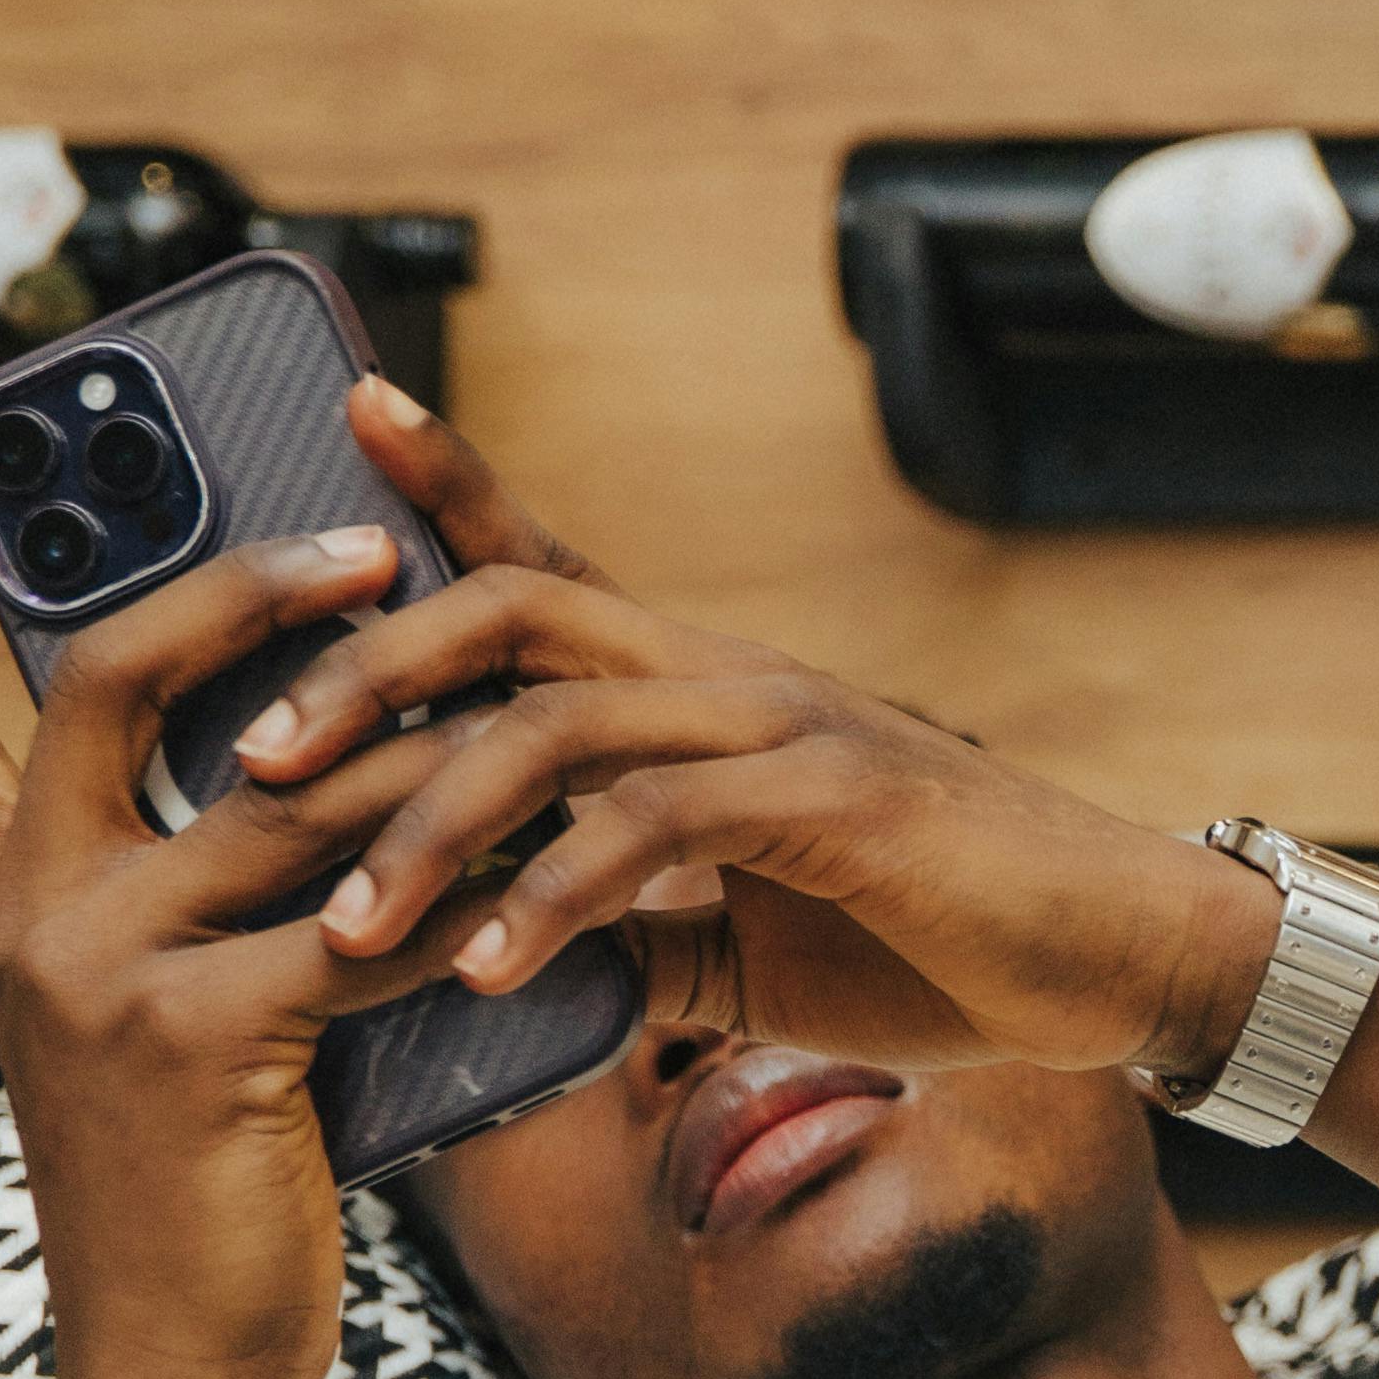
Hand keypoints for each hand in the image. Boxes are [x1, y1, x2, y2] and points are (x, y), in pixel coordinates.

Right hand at [0, 472, 503, 1378]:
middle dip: (242, 587)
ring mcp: (101, 974)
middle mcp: (30, 917)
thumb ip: (189, 904)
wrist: (180, 1367)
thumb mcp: (161, 1018)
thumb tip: (301, 766)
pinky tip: (552, 874)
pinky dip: (467, 896)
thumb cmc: (197, 1186)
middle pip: (110, 679)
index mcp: (8, 901)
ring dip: (426, 745)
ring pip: (285, 796)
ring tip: (531, 699)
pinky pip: (363, 924)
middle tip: (369, 545)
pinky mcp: (202, 1042)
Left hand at [237, 384, 1271, 1085]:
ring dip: (430, 821)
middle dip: (365, 669)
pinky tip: (488, 971)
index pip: (547, 562)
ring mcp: (784, 724)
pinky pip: (653, 824)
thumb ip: (632, 930)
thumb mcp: (747, 939)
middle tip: (256, 759)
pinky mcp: (835, 799)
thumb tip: (511, 967)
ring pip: (557, 721)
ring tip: (344, 922)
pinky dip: (552, 897)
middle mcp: (728, 675)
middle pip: (509, 609)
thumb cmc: (943, 942)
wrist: (1122, 963)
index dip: (448, 478)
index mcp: (701, 691)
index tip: (346, 407)